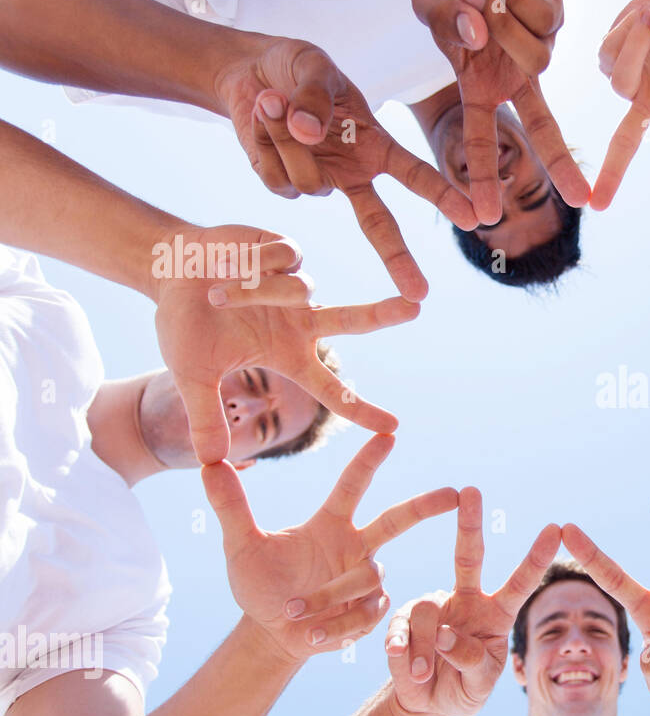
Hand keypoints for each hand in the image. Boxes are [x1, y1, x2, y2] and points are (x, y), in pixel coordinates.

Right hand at [149, 223, 415, 464]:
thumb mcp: (191, 375)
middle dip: (383, 314)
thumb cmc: (184, 323)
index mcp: (287, 354)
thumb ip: (205, 417)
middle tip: (416, 307)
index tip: (394, 427)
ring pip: (300, 290)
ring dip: (255, 293)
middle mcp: (301, 321)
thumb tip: (210, 464)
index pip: (331, 389)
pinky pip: (284, 259)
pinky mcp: (286, 250)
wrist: (169, 269)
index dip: (360, 408)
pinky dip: (252, 263)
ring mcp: (296, 285)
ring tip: (215, 294)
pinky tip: (229, 261)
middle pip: (353, 320)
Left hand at [200, 434, 457, 662]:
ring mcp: (367, 580)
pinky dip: (336, 624)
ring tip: (295, 613)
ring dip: (330, 596)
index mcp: (331, 524)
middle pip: (397, 520)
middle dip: (426, 506)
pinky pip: (365, 613)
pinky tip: (313, 633)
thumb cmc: (259, 584)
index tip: (389, 433)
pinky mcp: (371, 613)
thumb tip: (207, 463)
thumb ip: (231, 505)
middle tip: (456, 493)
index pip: (354, 486)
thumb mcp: (241, 545)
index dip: (369, 460)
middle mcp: (356, 547)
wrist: (270, 632)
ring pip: (366, 579)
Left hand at [212, 36, 477, 300]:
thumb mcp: (313, 67)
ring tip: (273, 98)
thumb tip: (308, 133)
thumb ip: (316, 97)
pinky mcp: (283, 183)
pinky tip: (261, 116)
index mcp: (376, 146)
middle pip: (381, 224)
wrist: (249, 73)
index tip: (473, 218)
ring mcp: (319, 182)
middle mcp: (353, 173)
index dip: (444, 196)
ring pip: (308, 180)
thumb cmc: (295, 68)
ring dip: (285, 137)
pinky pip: (276, 178)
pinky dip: (264, 143)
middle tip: (420, 295)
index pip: (416, 175)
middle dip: (399, 259)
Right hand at [384, 488, 560, 715]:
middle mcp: (467, 601)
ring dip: (427, 648)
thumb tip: (447, 635)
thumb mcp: (478, 685)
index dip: (536, 557)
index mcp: (497, 614)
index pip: (521, 582)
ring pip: (429, 610)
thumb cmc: (464, 690)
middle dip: (469, 523)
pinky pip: (401, 628)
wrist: (428, 705)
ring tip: (426, 674)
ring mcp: (435, 606)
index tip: (555, 529)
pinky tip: (406, 664)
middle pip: (469, 556)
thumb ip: (470, 661)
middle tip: (471, 490)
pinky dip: (404, 650)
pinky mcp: (404, 619)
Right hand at [413, 0, 588, 221]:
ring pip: (535, 60)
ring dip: (499, 26)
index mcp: (478, 84)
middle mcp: (513, 74)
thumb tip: (473, 38)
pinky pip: (542, 21)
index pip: (482, 139)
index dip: (484, 177)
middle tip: (580, 200)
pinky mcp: (556, 15)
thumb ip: (444, 22)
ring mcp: (538, 46)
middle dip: (561, 162)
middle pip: (543, 128)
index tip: (485, 217)